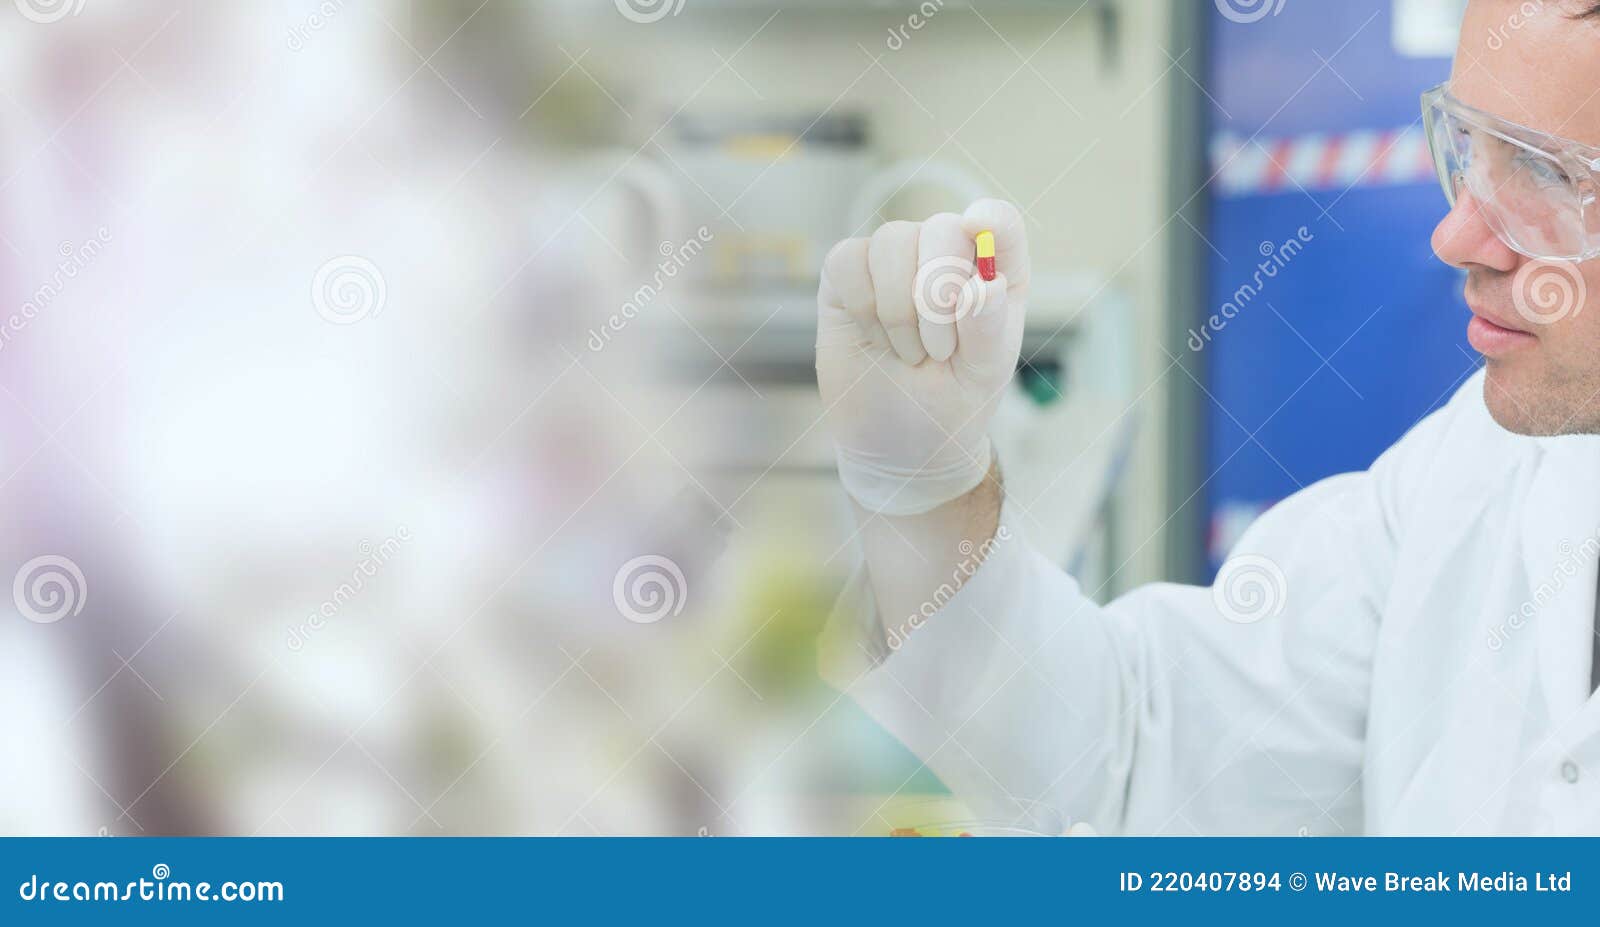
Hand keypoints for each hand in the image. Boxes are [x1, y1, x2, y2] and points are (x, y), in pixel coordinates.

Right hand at [815, 199, 1028, 514]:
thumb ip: (988, 330)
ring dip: (900, 310)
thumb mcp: (983, 374)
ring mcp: (893, 262)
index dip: (991, 220)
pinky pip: (848, 260)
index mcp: (993, 273)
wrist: (899, 445)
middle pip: (942, 228)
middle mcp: (945, 255)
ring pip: (892, 241)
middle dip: (938, 291)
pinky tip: (876, 340)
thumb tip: (982, 286)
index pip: (1000, 223)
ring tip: (910, 355)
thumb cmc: (952, 402)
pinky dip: (863, 305)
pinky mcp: (847, 276)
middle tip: (939, 351)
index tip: (978, 234)